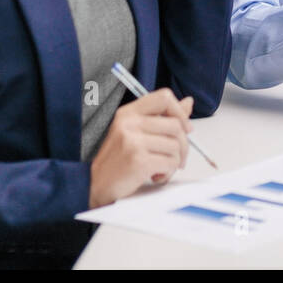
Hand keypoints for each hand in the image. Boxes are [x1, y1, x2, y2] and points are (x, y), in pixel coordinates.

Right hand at [88, 88, 192, 207]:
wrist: (94, 184)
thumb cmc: (116, 159)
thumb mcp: (134, 131)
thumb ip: (161, 117)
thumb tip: (188, 102)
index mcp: (128, 112)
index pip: (164, 97)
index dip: (180, 112)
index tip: (184, 128)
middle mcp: (129, 123)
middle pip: (176, 125)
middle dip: (183, 145)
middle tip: (177, 157)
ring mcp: (133, 142)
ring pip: (175, 146)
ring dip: (175, 162)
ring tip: (162, 167)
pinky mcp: (139, 161)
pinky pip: (170, 163)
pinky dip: (168, 172)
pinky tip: (156, 175)